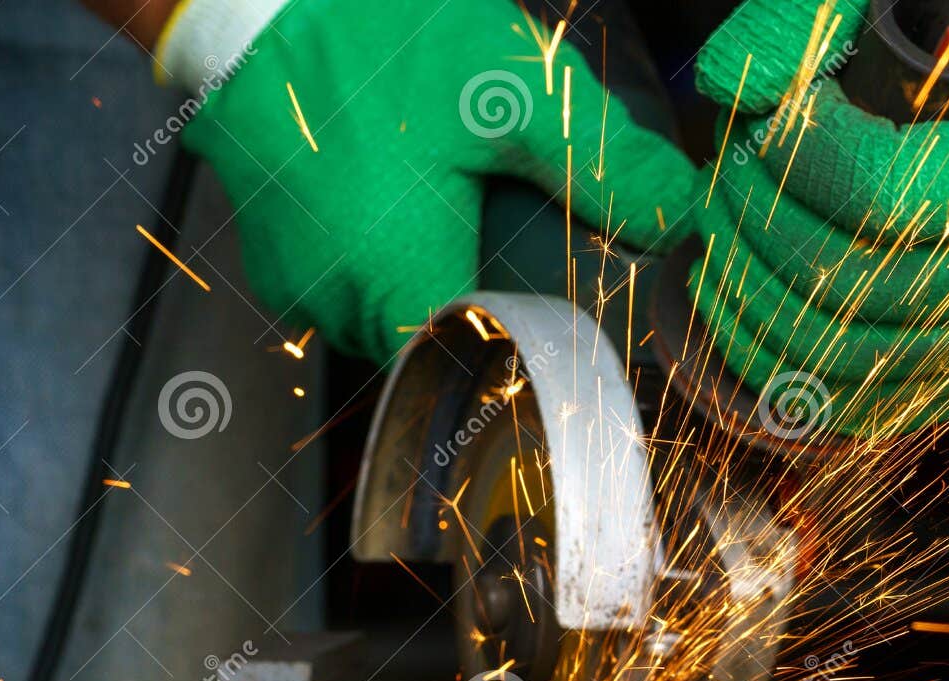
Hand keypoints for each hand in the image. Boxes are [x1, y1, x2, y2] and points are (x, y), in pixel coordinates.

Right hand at [178, 0, 697, 361]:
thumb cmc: (372, 37)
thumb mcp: (511, 92)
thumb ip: (602, 166)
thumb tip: (676, 218)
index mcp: (396, 288)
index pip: (480, 374)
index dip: (528, 348)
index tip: (560, 312)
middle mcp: (336, 307)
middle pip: (439, 348)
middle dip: (485, 301)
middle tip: (519, 239)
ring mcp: (296, 284)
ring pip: (392, 314)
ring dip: (432, 274)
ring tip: (459, 205)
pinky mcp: (272, 254)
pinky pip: (347, 282)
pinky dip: (383, 253)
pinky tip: (403, 194)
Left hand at [693, 0, 948, 436]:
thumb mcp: (896, 4)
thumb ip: (809, 21)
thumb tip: (732, 86)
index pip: (885, 193)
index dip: (793, 158)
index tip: (760, 116)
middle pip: (854, 277)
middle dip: (756, 220)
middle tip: (720, 166)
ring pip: (838, 352)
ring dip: (745, 290)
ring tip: (714, 223)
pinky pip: (846, 408)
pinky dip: (766, 361)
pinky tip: (724, 298)